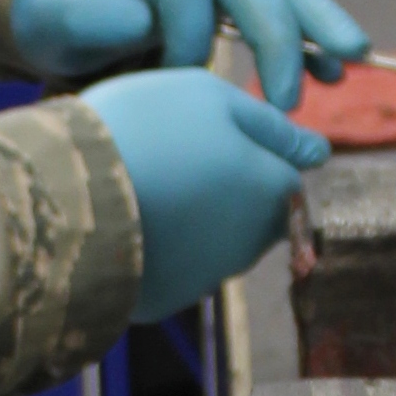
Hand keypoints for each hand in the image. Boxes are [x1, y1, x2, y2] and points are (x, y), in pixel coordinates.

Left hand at [10, 0, 367, 110]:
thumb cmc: (54, 8)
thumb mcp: (40, 16)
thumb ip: (76, 17)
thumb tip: (138, 19)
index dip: (187, 39)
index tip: (179, 85)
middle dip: (273, 38)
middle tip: (285, 101)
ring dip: (316, 21)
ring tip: (352, 59)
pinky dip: (311, 28)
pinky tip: (337, 67)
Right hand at [81, 67, 326, 322]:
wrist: (75, 198)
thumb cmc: (149, 130)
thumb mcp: (211, 98)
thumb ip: (269, 124)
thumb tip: (319, 151)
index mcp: (272, 189)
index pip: (289, 177)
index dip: (256, 153)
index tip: (216, 137)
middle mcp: (253, 241)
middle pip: (259, 215)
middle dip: (234, 190)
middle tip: (179, 158)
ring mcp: (211, 275)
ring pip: (218, 242)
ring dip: (198, 217)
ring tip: (150, 184)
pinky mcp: (168, 298)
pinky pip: (174, 266)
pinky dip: (163, 245)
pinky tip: (130, 217)